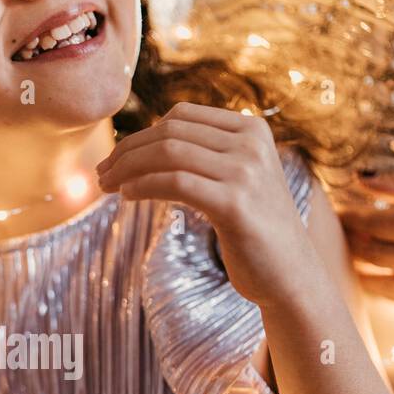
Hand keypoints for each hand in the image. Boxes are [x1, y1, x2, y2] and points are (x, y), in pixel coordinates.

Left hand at [96, 103, 314, 308]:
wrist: (291, 276)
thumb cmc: (255, 232)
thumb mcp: (238, 181)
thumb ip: (207, 157)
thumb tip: (146, 145)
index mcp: (252, 130)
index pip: (182, 116)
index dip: (142, 134)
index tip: (117, 157)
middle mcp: (251, 144)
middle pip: (171, 132)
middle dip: (128, 150)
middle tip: (102, 173)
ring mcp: (245, 172)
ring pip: (169, 154)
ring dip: (128, 168)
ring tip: (107, 186)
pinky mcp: (234, 204)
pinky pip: (175, 183)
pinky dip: (143, 186)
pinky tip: (127, 196)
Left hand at [342, 201, 393, 313]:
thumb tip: (365, 182)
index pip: (383, 225)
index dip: (354, 218)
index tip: (337, 212)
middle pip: (381, 255)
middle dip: (353, 243)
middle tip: (336, 233)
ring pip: (389, 285)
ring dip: (363, 271)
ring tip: (348, 255)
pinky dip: (387, 288)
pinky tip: (373, 276)